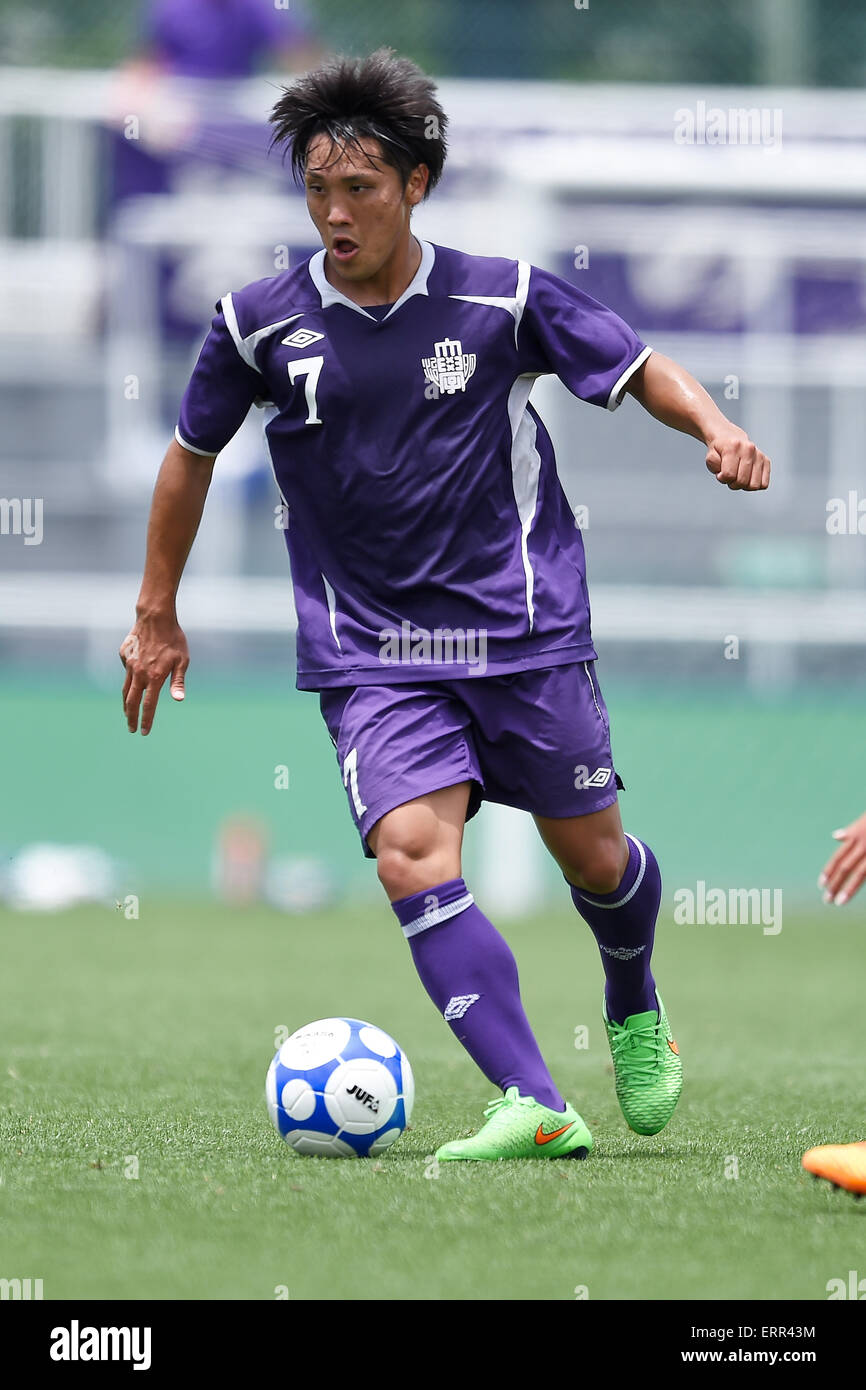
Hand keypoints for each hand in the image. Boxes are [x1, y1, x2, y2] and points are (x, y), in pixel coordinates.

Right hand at [120, 612, 188, 734]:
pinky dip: (129, 680)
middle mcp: (139, 674)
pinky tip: (134, 680)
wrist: (155, 617)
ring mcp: (129, 665)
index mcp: (155, 677)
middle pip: (132, 702)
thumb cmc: (173, 639)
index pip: (149, 705)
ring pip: (125, 689)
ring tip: (127, 714)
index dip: (146, 720)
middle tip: (132, 729)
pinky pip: (126, 672)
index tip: (144, 732)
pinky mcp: (124, 656)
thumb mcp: (182, 660)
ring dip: (126, 704)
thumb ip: (178, 681)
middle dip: (131, 718)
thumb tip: (178, 700)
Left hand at [705, 428, 769, 490]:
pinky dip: (754, 484)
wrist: (729, 437)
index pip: (729, 474)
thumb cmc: (720, 450)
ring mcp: (759, 455)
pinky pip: (764, 484)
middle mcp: (749, 449)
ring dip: (744, 486)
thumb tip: (725, 474)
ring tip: (739, 477)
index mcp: (733, 446)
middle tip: (730, 477)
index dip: (722, 479)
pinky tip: (747, 478)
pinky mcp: (766, 461)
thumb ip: (713, 464)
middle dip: (733, 484)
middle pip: (742, 481)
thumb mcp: (710, 456)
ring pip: (754, 485)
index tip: (721, 474)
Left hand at [820, 812, 865, 905]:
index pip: (838, 857)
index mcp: (856, 838)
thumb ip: (850, 831)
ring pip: (859, 874)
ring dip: (848, 889)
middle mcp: (863, 846)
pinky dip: (863, 883)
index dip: (829, 871)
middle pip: (846, 868)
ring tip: (839, 902)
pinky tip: (854, 893)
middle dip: (835, 884)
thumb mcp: (862, 821)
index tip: (821, 884)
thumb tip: (835, 836)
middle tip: (826, 900)